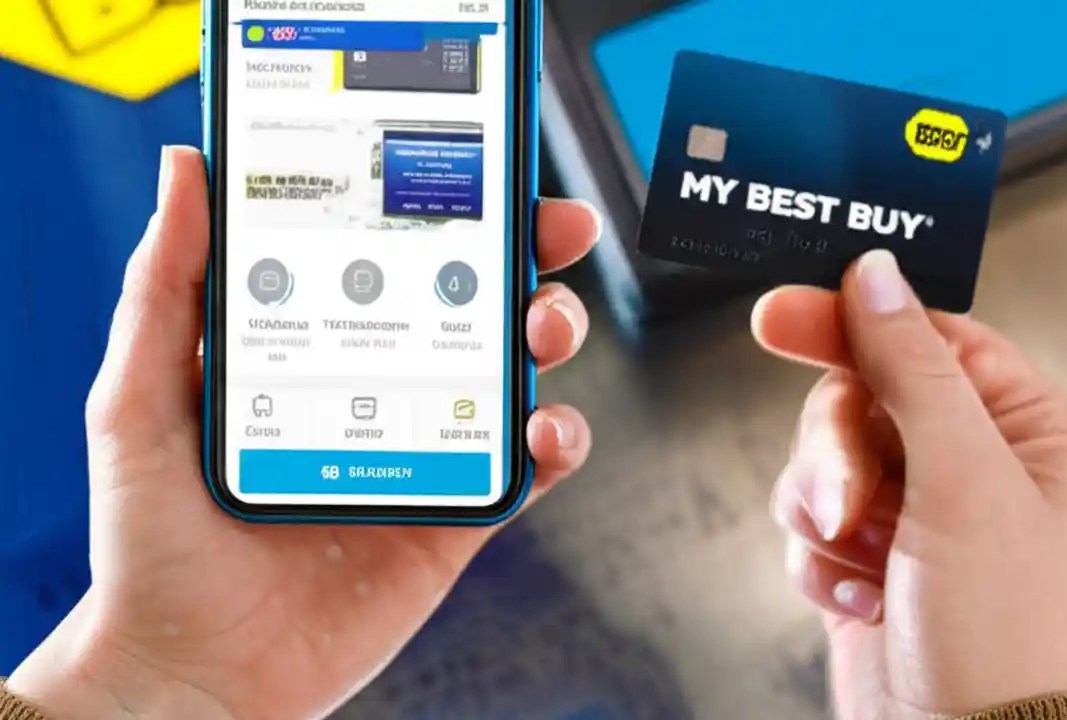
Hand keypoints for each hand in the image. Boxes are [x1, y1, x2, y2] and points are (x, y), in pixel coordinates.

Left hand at [7, 146, 600, 718]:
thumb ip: (165, 289)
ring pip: (514, 370)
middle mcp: (380, 387)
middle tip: (552, 232)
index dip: (447, 207)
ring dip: (551, 332)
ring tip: (542, 330)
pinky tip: (543, 429)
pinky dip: (557, 440)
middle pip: (472, 300)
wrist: (193, 671)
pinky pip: (526, 468)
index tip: (487, 169)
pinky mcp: (456, 516)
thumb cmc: (153, 542)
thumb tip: (184, 174)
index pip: (391, 255)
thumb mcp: (138, 401)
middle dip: (527, 256)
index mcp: (316, 347)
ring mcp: (424, 447)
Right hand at [752, 251, 1066, 717]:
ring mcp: (916, 506)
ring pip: (823, 456)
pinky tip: (863, 597)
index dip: (851, 320)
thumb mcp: (963, 478)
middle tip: (845, 504)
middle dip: (838, 454)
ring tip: (865, 562)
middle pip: (859, 397)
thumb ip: (914, 368)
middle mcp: (971, 458)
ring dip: (827, 513)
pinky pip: (809, 517)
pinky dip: (820, 559)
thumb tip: (877, 276)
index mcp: (1025, 426)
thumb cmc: (996, 626)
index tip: (778, 314)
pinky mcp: (869, 551)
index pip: (925, 336)